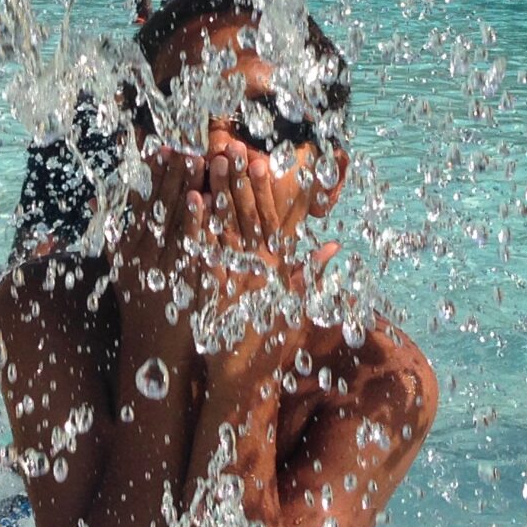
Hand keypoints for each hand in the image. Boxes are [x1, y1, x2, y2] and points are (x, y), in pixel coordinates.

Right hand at [109, 145, 202, 351]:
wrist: (153, 347)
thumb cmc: (136, 301)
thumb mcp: (118, 267)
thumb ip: (111, 234)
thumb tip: (92, 201)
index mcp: (126, 251)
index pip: (139, 204)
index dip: (150, 176)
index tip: (161, 148)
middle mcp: (141, 258)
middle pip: (159, 208)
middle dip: (172, 176)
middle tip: (186, 148)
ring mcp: (164, 270)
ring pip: (175, 222)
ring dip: (186, 190)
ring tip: (199, 163)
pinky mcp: (186, 281)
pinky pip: (193, 246)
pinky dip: (198, 222)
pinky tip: (206, 201)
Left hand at [198, 147, 334, 387]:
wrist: (244, 379)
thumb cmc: (269, 344)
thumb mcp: (296, 306)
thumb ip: (310, 274)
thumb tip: (333, 248)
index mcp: (276, 268)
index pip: (272, 219)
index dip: (266, 189)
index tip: (262, 158)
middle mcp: (257, 269)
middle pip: (248, 215)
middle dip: (240, 180)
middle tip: (233, 147)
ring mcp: (235, 277)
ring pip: (226, 226)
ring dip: (221, 191)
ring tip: (211, 160)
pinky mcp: (212, 289)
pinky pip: (205, 250)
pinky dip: (200, 224)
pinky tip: (193, 200)